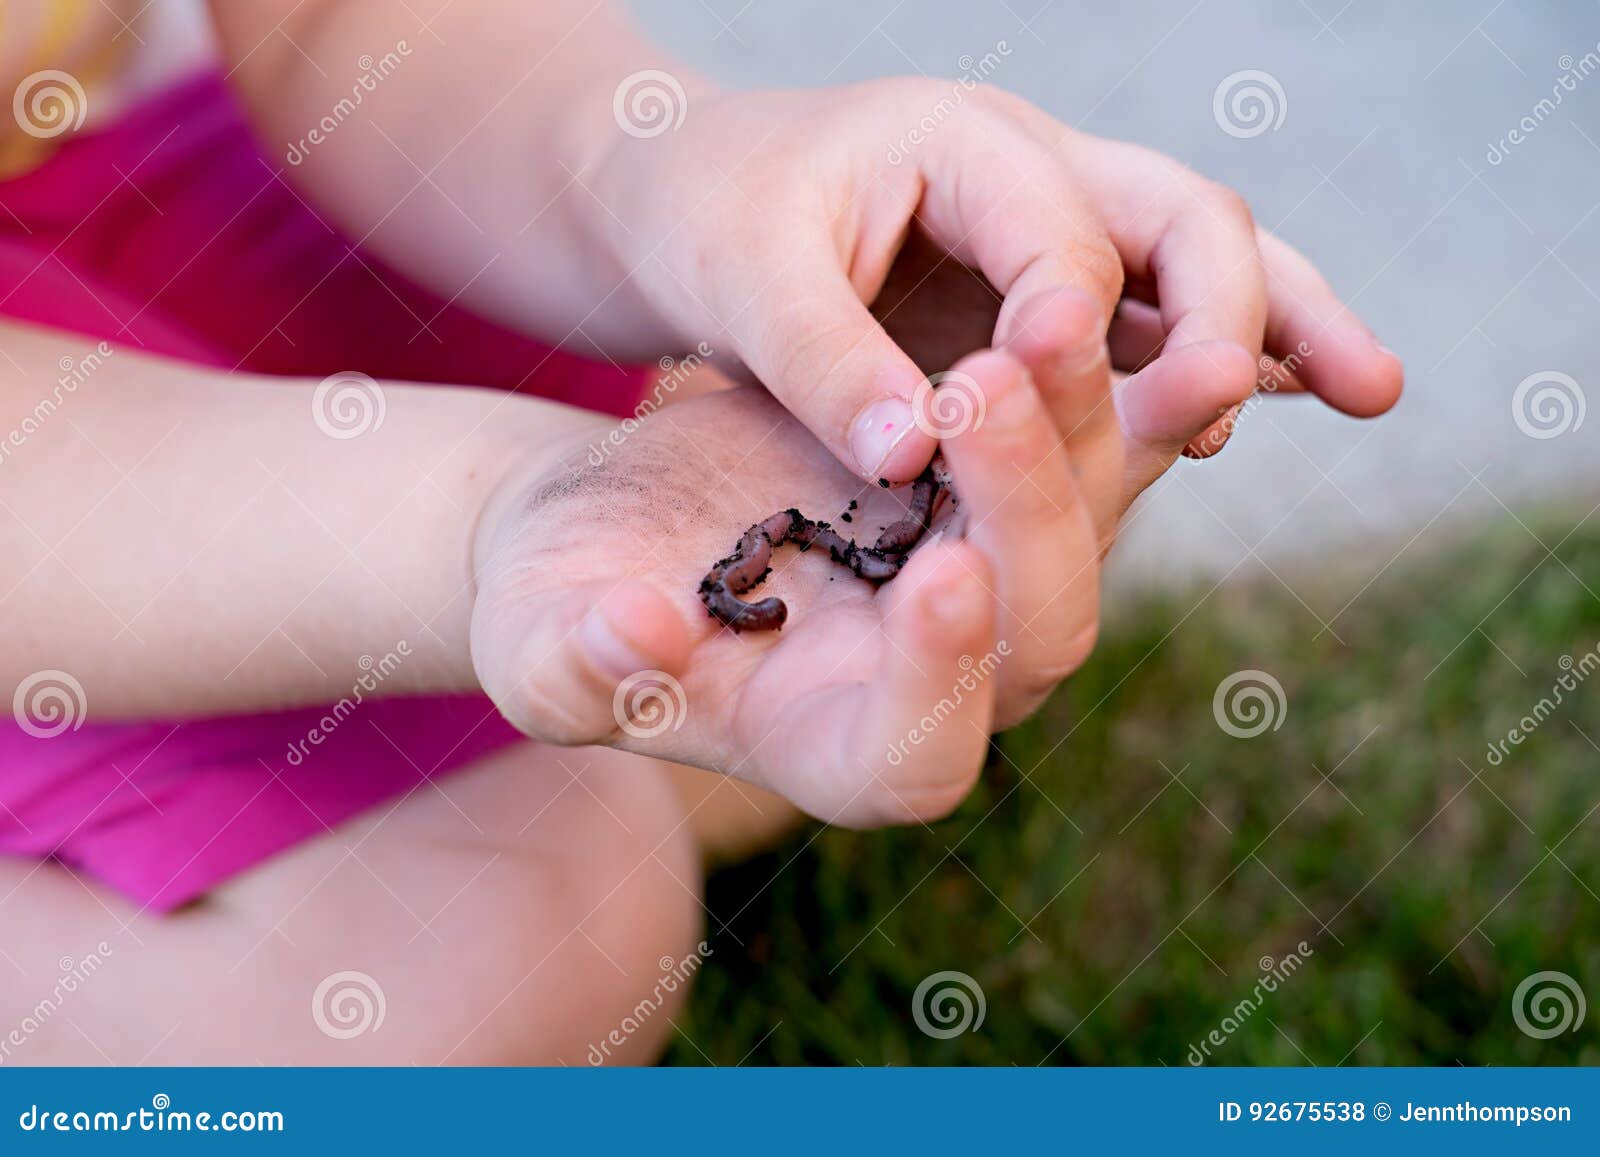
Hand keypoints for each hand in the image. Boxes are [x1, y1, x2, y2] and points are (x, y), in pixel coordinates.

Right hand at [471, 352, 1105, 827]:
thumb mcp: (533, 642)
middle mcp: (938, 684)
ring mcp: (980, 588)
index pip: (920, 758)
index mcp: (835, 750)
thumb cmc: (562, 602)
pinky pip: (1083, 449)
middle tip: (979, 387)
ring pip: (1082, 526)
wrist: (612, 520)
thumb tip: (639, 635)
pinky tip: (1091, 294)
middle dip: (1025, 515)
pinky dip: (1105, 387)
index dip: (940, 682)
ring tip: (1044, 312)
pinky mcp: (991, 499)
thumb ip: (575, 663)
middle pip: (1038, 634)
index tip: (939, 576)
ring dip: (1080, 429)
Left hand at [580, 79, 1402, 499]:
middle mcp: (1031, 173)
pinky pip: (1147, 317)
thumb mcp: (740, 279)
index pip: (1064, 229)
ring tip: (1369, 391)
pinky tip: (1246, 418)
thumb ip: (825, 362)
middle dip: (1257, 304)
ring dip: (1280, 324)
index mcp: (963, 140)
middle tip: (1349, 386)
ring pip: (1195, 263)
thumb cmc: (705, 219)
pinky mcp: (1038, 290)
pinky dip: (1205, 360)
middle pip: (1186, 217)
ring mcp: (1049, 229)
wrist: (683, 200)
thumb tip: (917, 454)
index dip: (1077, 319)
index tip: (1063, 397)